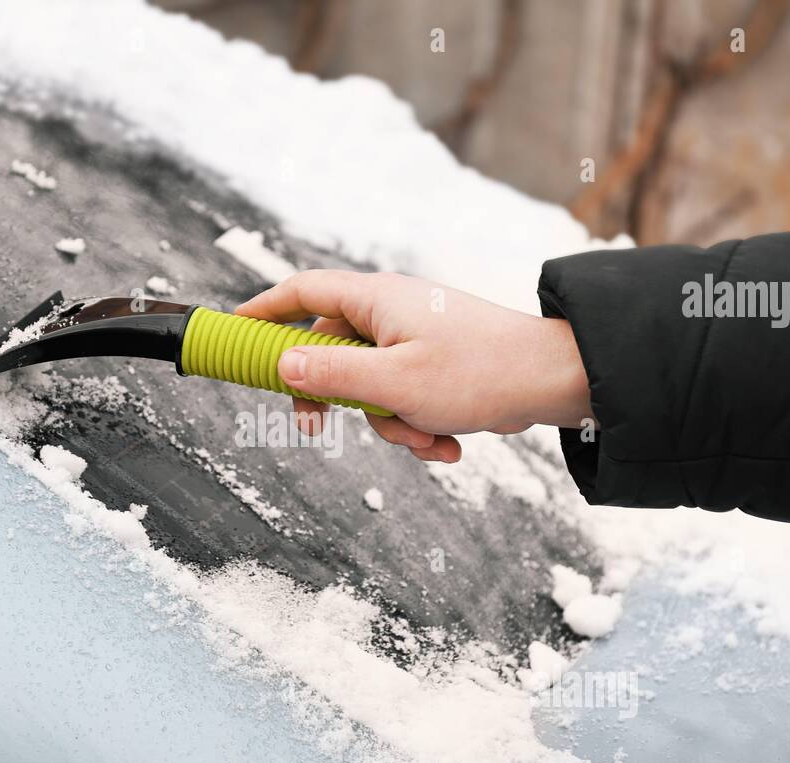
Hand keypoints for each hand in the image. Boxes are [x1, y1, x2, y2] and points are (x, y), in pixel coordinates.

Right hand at [236, 270, 593, 462]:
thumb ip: (331, 377)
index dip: (264, 310)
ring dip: (389, 423)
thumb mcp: (393, 383)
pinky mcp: (435, 365)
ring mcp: (414, 338)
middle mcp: (391, 313)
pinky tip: (446, 444)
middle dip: (337, 400)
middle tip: (321, 430)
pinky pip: (403, 398)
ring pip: (369, 386)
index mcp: (376, 300)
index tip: (236, 333)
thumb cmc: (479, 372)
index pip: (302, 291)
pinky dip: (417, 425)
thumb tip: (283, 366)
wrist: (552, 382)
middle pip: (331, 352)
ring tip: (425, 438)